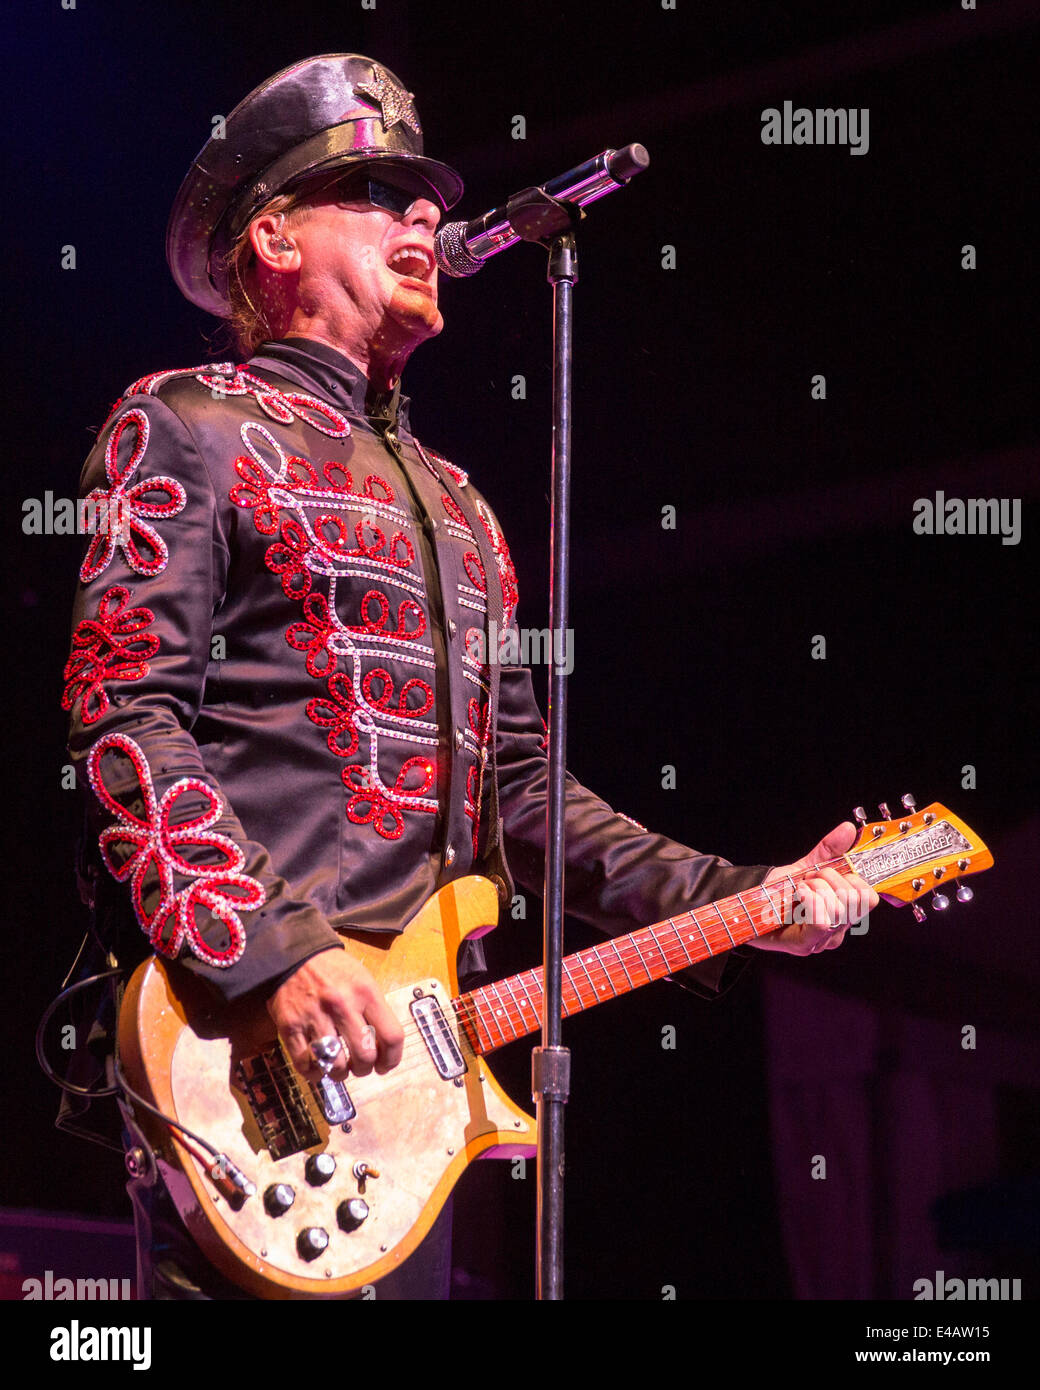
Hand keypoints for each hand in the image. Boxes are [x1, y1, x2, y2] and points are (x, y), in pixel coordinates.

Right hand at [267, 948, 404, 1080]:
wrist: (294, 952)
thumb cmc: (333, 968)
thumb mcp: (363, 979)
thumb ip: (373, 1010)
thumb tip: (382, 1047)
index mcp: (366, 993)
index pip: (391, 1036)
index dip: (392, 1058)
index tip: (386, 1065)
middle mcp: (342, 1006)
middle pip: (364, 1056)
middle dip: (365, 1069)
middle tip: (360, 1067)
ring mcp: (315, 1017)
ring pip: (335, 1064)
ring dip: (340, 1074)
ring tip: (339, 1069)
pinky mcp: (290, 1026)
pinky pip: (304, 1063)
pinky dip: (313, 1073)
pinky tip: (318, 1069)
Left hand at [750, 821, 878, 955]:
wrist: (746, 906)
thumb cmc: (777, 891)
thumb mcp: (806, 866)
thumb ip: (829, 850)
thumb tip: (848, 829)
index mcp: (844, 913)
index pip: (869, 897)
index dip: (851, 877)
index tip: (826, 871)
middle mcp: (838, 930)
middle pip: (854, 900)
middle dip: (829, 878)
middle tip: (808, 878)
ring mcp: (822, 940)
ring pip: (838, 909)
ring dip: (815, 888)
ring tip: (799, 888)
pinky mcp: (805, 945)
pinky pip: (821, 921)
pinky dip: (809, 900)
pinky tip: (797, 895)